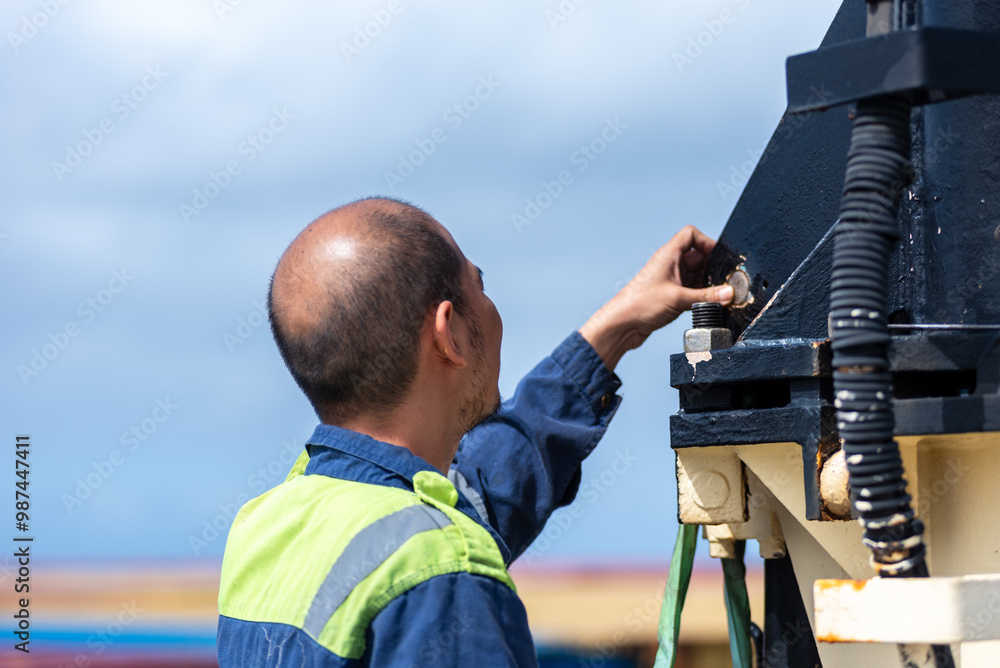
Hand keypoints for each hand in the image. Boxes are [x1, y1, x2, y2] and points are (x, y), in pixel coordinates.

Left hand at [579, 225, 733, 370]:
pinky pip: (691, 290)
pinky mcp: (670, 295)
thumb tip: (729, 293)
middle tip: (724, 281)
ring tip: (717, 295)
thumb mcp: (679, 298)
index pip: (691, 235)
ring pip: (696, 275)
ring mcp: (670, 280)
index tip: (720, 256)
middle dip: (712, 268)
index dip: (707, 241)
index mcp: (668, 255)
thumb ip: (707, 296)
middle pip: (698, 257)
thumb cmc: (639, 305)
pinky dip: (701, 295)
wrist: (621, 325)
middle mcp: (669, 264)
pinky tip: (706, 305)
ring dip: (707, 284)